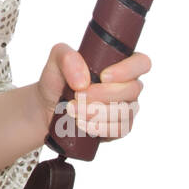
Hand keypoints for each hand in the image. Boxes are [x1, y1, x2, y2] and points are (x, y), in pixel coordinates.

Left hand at [34, 42, 149, 141]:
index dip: (128, 70)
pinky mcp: (119, 128)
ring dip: (97, 112)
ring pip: (126, 111)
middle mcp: (128, 86)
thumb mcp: (56, 59)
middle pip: (133, 90)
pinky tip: (81, 124)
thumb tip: (83, 81)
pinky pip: (120, 130)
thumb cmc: (57, 79)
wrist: (47, 107)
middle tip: (77, 95)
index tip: (103, 76)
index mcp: (119, 63)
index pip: (141, 62)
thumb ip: (67, 58)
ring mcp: (126, 108)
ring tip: (71, 109)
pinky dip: (99, 128)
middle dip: (103, 94)